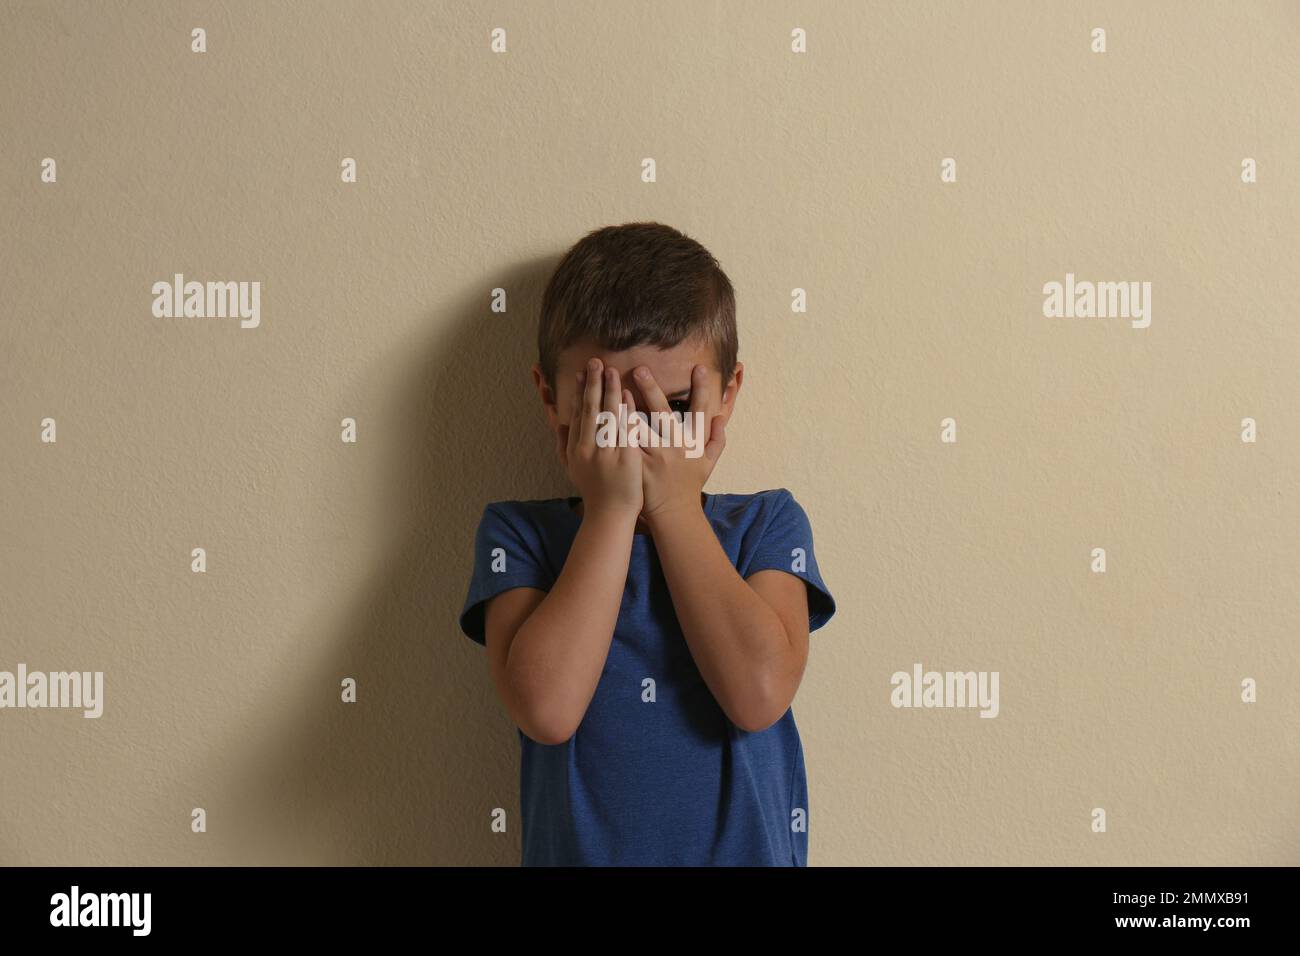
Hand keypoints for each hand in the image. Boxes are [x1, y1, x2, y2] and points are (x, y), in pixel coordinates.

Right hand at [557, 357, 642, 518]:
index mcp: (575, 448)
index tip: (580, 372)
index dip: (578, 391)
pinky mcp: (624, 458)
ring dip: (609, 389)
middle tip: (596, 362)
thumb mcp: (571, 467)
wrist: (609, 515)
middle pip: (589, 409)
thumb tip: (557, 421)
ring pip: (606, 414)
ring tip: (612, 370)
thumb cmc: (593, 491)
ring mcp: (606, 452)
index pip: (576, 414)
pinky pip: (624, 428)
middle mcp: (587, 448)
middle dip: (592, 383)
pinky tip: (625, 394)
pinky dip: (624, 409)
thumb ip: (563, 443)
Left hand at [630, 363, 724, 521]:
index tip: (697, 367)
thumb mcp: (709, 462)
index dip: (701, 389)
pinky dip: (618, 428)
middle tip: (640, 368)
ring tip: (616, 386)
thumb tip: (720, 417)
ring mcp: (656, 457)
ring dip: (627, 405)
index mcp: (694, 443)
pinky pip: (626, 444)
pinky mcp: (639, 466)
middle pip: (663, 413)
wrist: (674, 513)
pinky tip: (607, 414)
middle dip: (652, 389)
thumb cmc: (690, 484)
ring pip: (639, 427)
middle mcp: (676, 447)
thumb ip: (717, 439)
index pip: (701, 411)